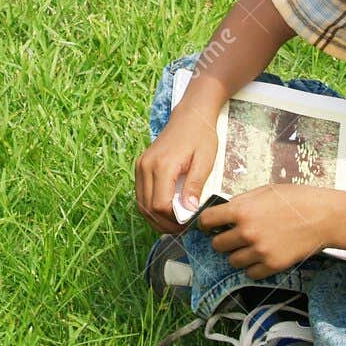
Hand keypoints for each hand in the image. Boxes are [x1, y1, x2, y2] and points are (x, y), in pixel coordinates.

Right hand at [134, 108, 217, 234]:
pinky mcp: (141, 166)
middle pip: (147, 208)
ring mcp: (141, 166)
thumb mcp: (205, 161)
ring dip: (155, 218)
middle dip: (164, 223)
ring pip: (141, 203)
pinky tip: (166, 211)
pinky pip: (141, 194)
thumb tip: (189, 211)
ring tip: (174, 223)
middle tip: (182, 229)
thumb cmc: (201, 136)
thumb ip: (195, 186)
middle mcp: (146, 166)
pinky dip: (150, 207)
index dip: (173, 220)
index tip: (188, 224)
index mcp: (162, 165)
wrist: (190, 116)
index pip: (160, 205)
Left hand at [197, 185, 340, 278]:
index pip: (207, 221)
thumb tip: (225, 211)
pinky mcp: (272, 265)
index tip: (206, 227)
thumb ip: (242, 202)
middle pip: (217, 244)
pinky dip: (253, 267)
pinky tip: (260, 257)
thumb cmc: (295, 199)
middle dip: (222, 240)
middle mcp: (246, 232)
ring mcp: (259, 250)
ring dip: (237, 255)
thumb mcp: (264, 191)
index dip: (204, 224)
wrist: (323, 216)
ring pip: (232, 261)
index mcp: (241, 210)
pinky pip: (250, 273)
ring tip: (249, 247)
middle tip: (232, 237)